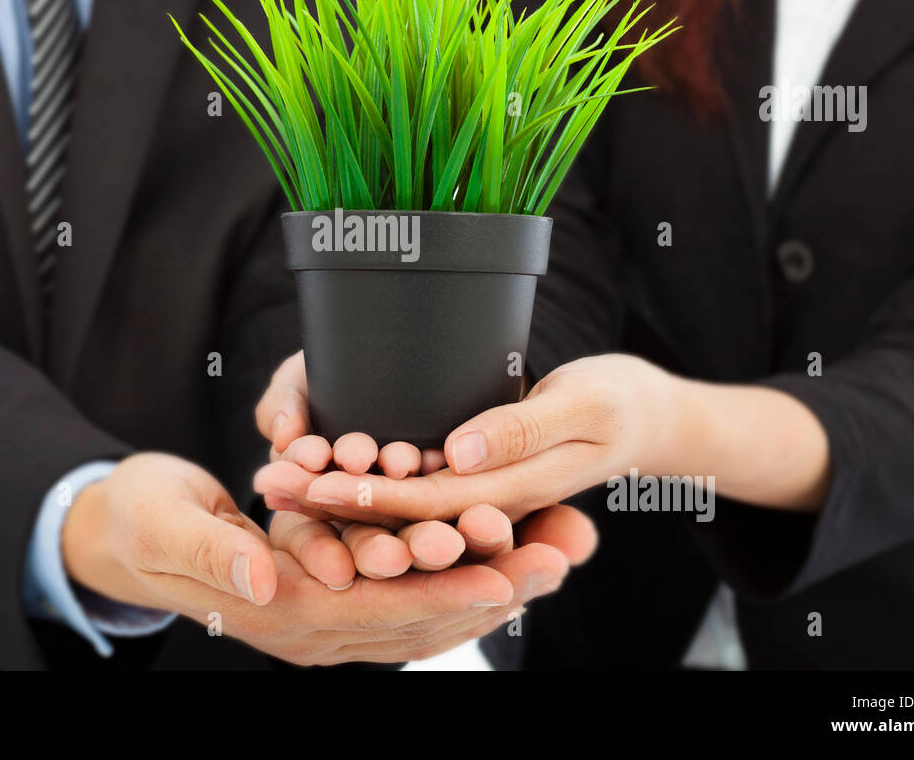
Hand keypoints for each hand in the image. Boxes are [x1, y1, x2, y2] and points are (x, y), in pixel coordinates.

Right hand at [62, 452, 594, 664]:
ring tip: (555, 549)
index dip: (441, 595)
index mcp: (276, 614)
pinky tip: (504, 549)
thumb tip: (267, 575)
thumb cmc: (140, 522)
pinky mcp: (334, 596)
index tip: (504, 575)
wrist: (121, 535)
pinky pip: (410, 594)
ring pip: (426, 610)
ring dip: (492, 583)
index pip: (376, 613)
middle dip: (493, 589)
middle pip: (419, 618)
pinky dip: (459, 574)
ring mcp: (326, 620)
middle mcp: (312, 630)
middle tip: (559, 556)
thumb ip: (214, 552)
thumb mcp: (165, 527)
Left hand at [254, 352, 680, 524]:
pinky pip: (408, 488)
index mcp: (511, 492)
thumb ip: (520, 432)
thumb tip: (455, 456)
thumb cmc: (619, 403)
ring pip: (393, 504)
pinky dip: (361, 479)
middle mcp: (482, 502)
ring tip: (275, 476)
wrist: (644, 416)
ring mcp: (472, 495)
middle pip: (393, 510)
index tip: (308, 481)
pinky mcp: (468, 479)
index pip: (423, 504)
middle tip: (268, 481)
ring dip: (333, 493)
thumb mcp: (583, 407)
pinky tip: (317, 465)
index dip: (363, 496)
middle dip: (328, 499)